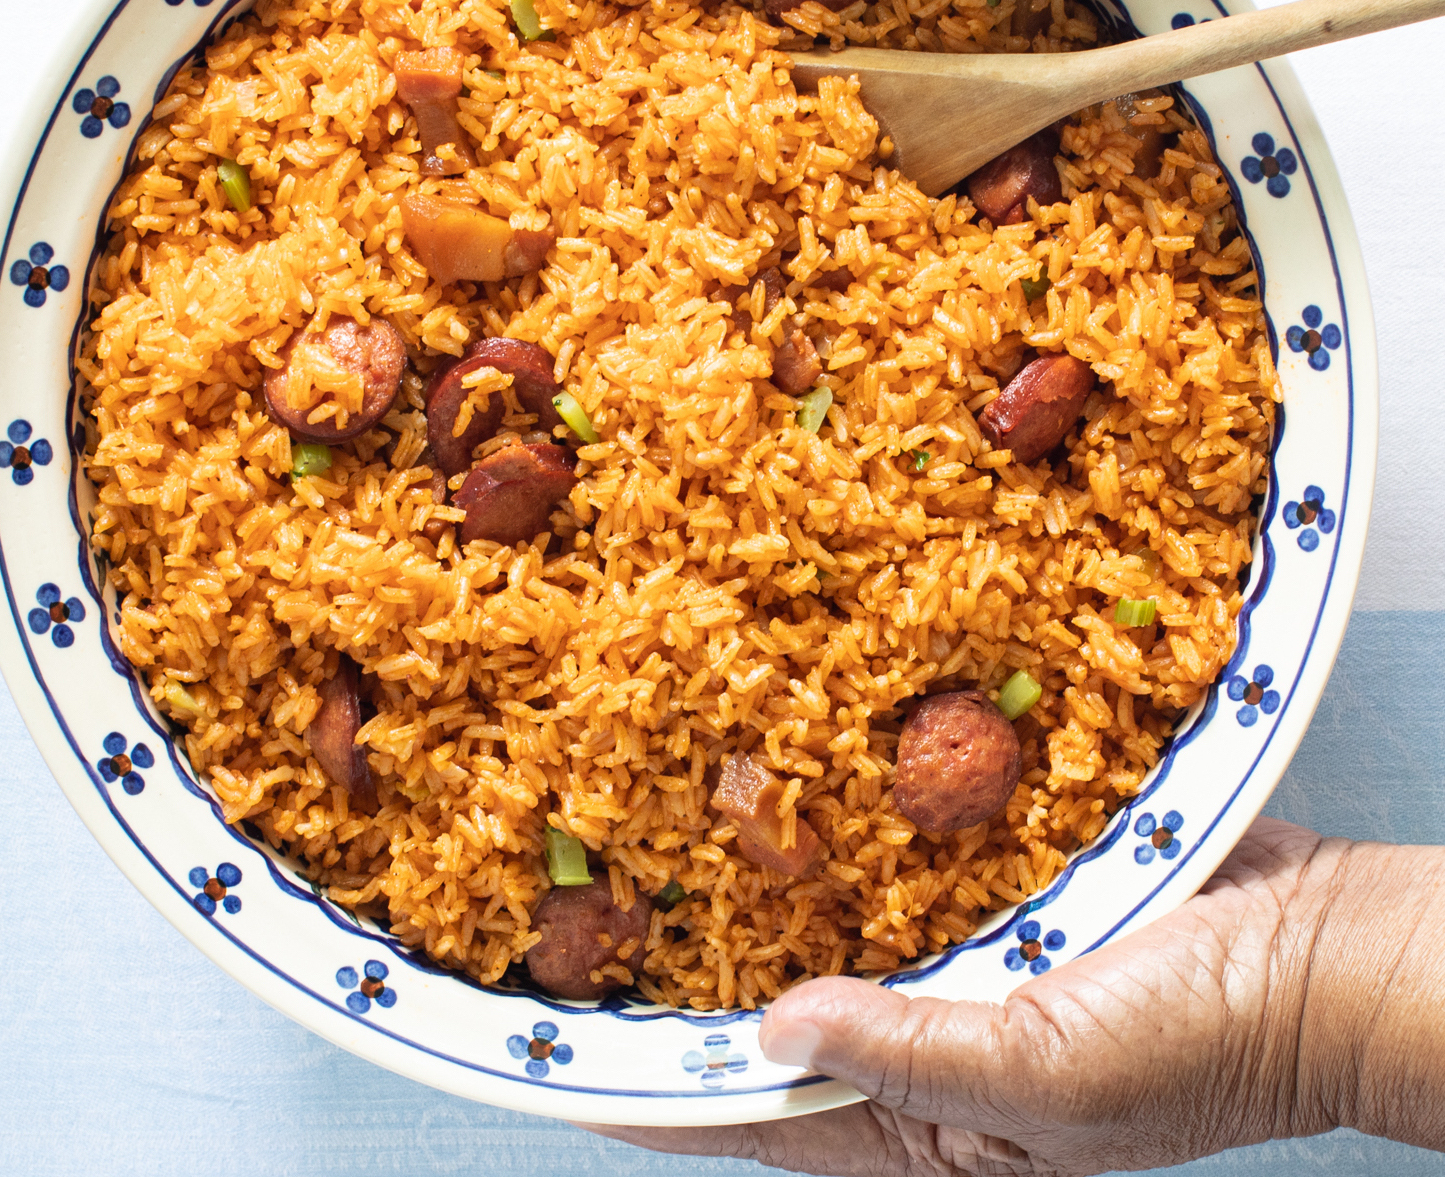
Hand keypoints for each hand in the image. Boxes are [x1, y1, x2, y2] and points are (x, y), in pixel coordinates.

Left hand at [592, 820, 1444, 1174]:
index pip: (762, 1117)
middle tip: (593, 917)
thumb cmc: (1213, 1042)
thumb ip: (910, 1055)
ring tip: (660, 829)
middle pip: (781, 1013)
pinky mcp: (997, 883)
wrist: (1328, 949)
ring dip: (760, 886)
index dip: (663, 1093)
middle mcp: (930, 1041)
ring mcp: (960, 955)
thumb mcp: (1054, 1082)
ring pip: (831, 923)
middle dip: (695, 978)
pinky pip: (900, 854)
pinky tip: (794, 766)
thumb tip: (777, 1030)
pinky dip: (851, 824)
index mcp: (932, 1125)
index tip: (562, 1053)